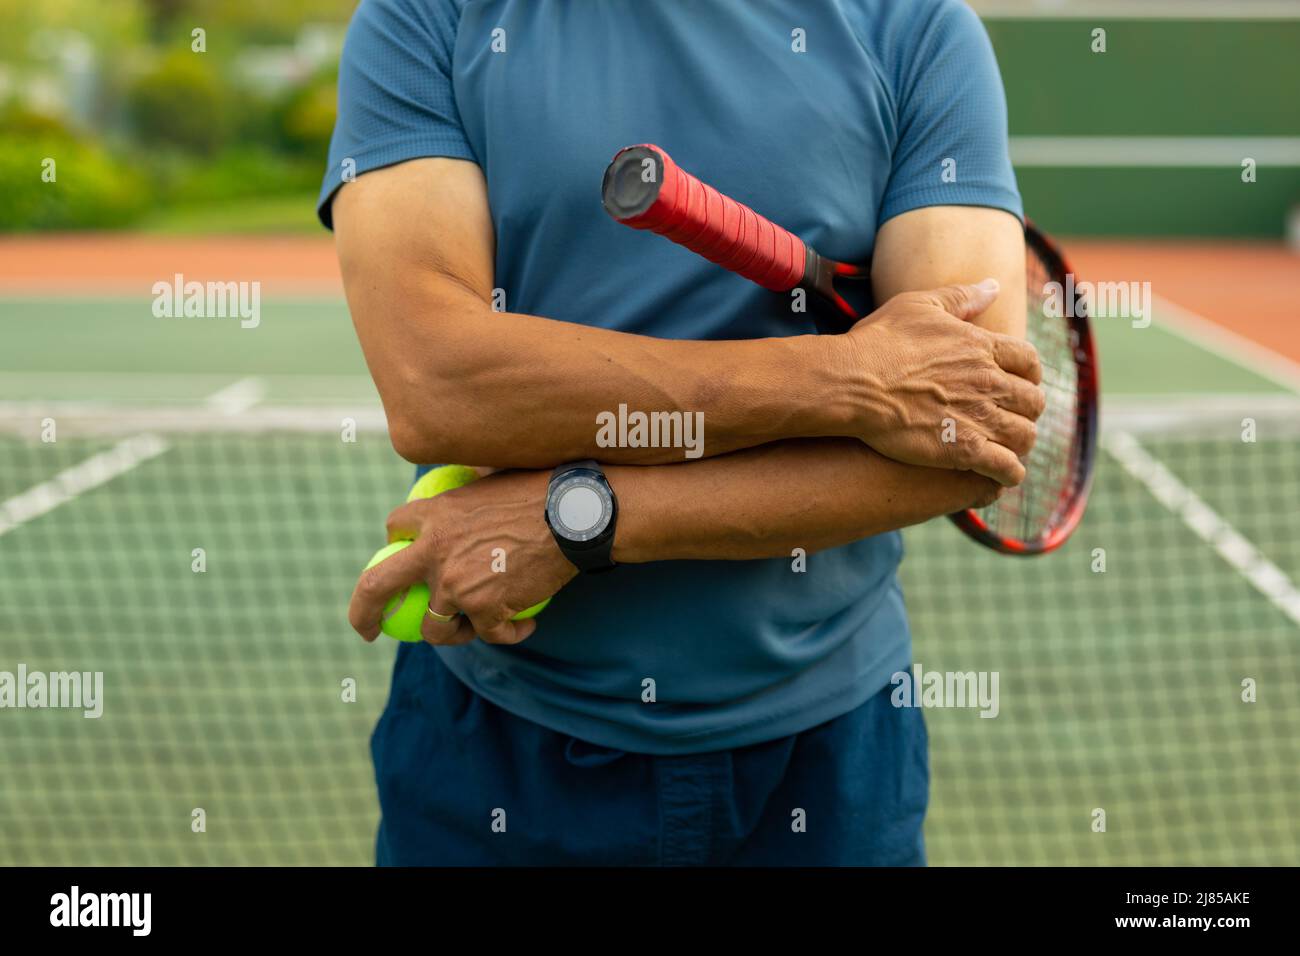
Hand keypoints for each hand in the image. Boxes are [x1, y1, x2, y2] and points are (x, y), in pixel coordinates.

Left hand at [347, 469, 575, 645]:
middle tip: (366, 630)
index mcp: (434, 515)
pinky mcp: (485, 610)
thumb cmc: (543, 489)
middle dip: (362, 613)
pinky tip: (525, 627)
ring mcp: (456, 585)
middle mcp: (434, 552)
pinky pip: (489, 634)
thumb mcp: (492, 476)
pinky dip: (509, 633)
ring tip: (478, 628)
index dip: (395, 543)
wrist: (574, 516)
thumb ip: (470, 487)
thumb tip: (471, 474)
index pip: (395, 529)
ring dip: (454, 633)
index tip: (402, 555)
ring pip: (435, 628)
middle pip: (377, 587)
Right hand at [845, 279, 1045, 485]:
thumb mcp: (920, 305)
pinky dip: (1010, 473)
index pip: (1029, 362)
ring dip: (1020, 442)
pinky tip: (1001, 474)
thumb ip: (961, 297)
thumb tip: (994, 285)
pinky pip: (1006, 467)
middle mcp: (989, 383)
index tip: (1019, 382)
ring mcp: (979, 418)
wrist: (855, 382)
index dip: (1029, 374)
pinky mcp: (963, 450)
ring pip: (1025, 435)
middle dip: (1027, 410)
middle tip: (1012, 416)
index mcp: (982, 347)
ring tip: (1009, 447)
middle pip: (1033, 401)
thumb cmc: (880, 341)